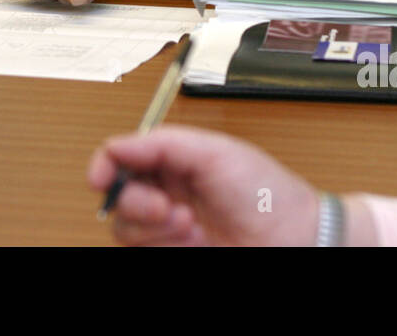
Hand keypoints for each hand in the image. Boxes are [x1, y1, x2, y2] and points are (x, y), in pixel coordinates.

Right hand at [87, 125, 320, 245]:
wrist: (295, 238)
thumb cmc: (267, 193)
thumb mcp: (214, 152)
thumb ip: (162, 143)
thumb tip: (115, 146)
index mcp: (172, 160)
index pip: (120, 158)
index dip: (104, 166)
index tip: (101, 179)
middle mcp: (165, 192)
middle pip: (118, 196)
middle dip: (137, 203)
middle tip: (168, 208)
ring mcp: (169, 228)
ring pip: (126, 229)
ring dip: (155, 229)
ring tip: (190, 226)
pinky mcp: (173, 252)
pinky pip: (144, 251)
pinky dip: (164, 247)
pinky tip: (195, 242)